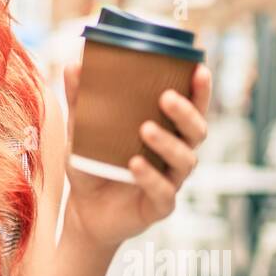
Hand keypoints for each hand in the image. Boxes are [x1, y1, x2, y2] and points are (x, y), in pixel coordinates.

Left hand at [61, 61, 212, 247]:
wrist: (84, 211)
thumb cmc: (93, 164)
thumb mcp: (83, 130)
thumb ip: (81, 100)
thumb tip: (74, 64)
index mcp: (167, 130)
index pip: (192, 107)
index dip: (200, 90)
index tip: (199, 69)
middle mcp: (175, 154)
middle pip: (197, 131)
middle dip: (186, 113)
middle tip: (166, 97)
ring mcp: (171, 181)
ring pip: (185, 160)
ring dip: (168, 143)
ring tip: (145, 128)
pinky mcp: (160, 206)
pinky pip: (163, 191)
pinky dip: (151, 177)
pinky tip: (135, 164)